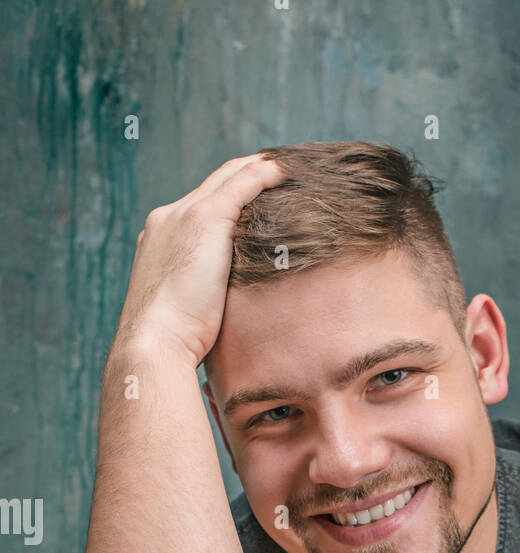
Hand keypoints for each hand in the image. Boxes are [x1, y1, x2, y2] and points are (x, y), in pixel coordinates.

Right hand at [114, 151, 286, 367]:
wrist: (154, 341)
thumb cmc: (172, 341)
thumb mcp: (186, 309)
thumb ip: (203, 293)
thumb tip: (224, 312)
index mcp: (160, 238)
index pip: (199, 207)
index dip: (228, 198)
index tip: (254, 198)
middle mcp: (169, 218)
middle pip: (214, 184)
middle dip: (245, 173)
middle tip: (279, 171)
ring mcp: (185, 214)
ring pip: (228, 177)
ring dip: (258, 168)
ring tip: (289, 169)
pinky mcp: (205, 219)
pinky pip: (242, 184)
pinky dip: (264, 174)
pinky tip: (287, 173)